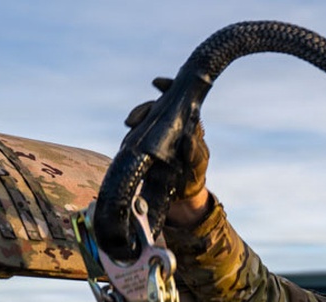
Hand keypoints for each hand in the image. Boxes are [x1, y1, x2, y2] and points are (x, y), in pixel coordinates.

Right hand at [125, 77, 209, 202]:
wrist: (182, 194)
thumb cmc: (195, 174)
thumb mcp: (199, 164)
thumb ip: (196, 153)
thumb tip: (188, 139)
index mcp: (184, 123)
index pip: (176, 98)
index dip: (167, 87)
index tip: (157, 83)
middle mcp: (168, 125)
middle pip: (153, 108)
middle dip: (142, 110)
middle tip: (131, 121)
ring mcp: (154, 135)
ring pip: (141, 121)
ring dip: (133, 123)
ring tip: (129, 130)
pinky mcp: (144, 147)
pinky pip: (133, 138)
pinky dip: (129, 140)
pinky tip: (125, 144)